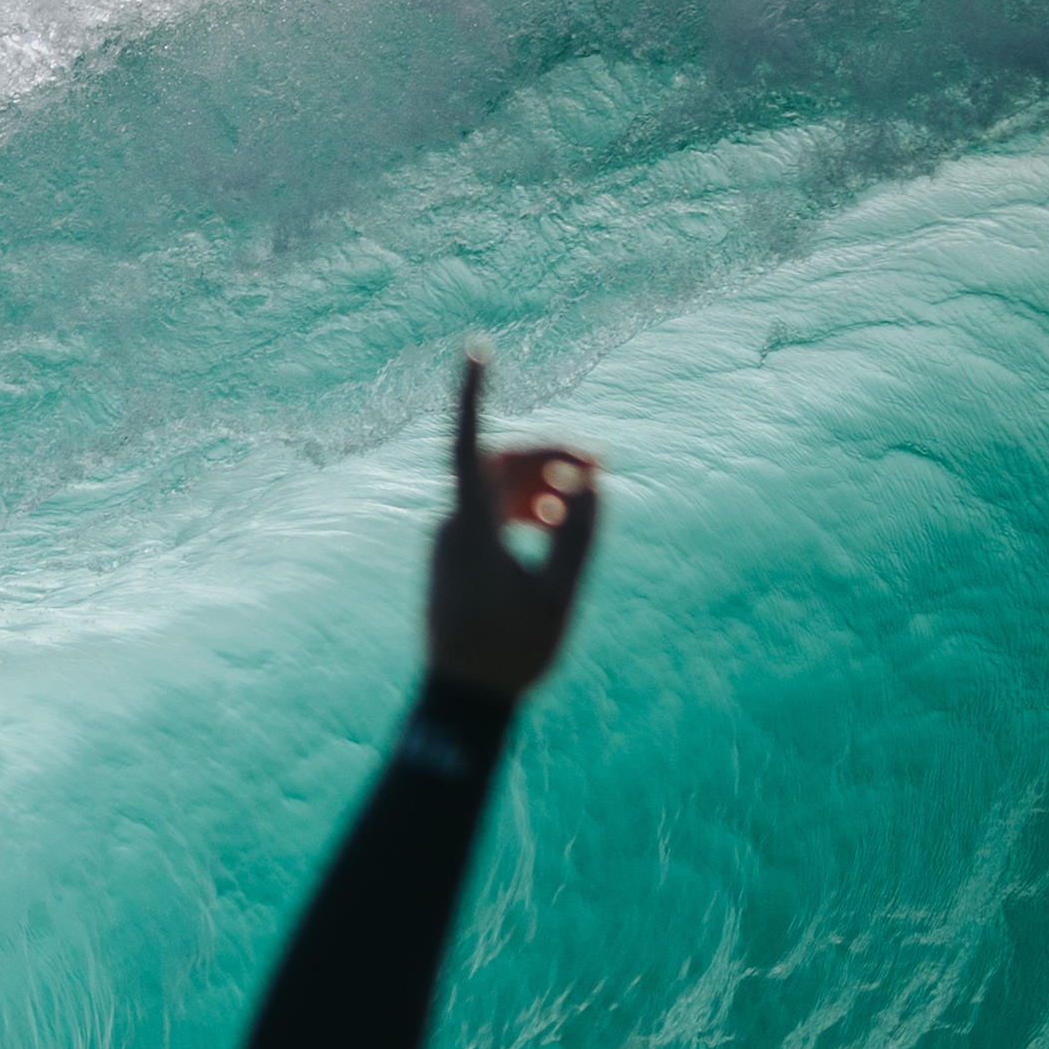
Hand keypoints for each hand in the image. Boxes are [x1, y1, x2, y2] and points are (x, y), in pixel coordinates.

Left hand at [426, 349, 600, 700]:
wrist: (463, 700)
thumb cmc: (511, 652)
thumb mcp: (561, 593)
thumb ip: (580, 533)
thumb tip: (589, 481)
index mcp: (470, 528)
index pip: (470, 444)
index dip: (473, 394)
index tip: (477, 348)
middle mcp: (450, 527)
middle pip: (499, 463)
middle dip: (550, 454)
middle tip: (600, 463)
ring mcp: (449, 542)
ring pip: (496, 487)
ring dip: (540, 481)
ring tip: (584, 495)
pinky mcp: (454, 558)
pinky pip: (489, 511)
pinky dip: (523, 505)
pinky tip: (553, 519)